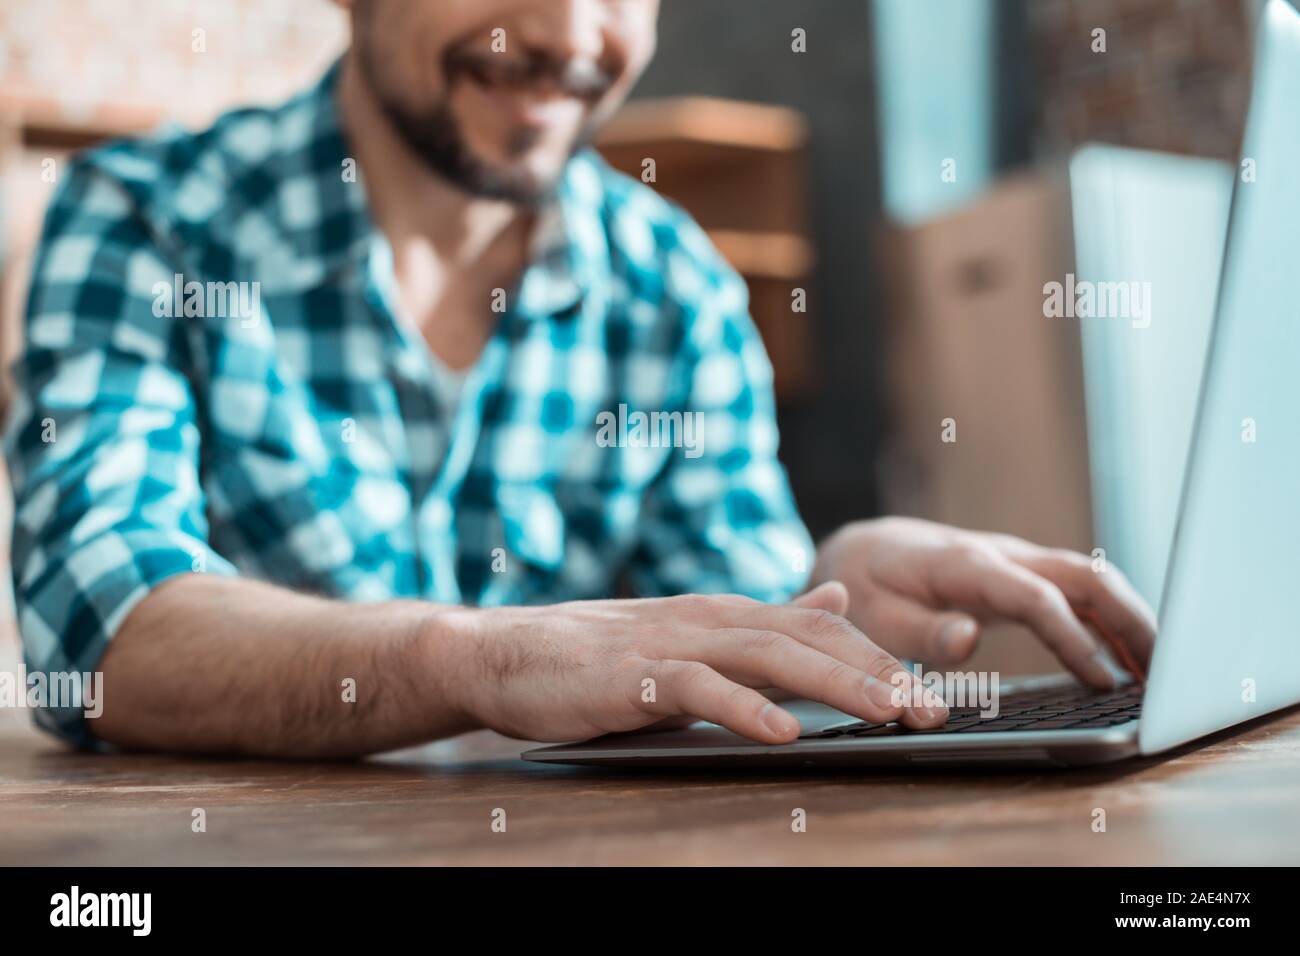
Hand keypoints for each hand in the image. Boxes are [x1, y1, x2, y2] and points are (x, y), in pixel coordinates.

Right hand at [447, 584, 948, 743]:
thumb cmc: (600, 654)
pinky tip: (782, 731)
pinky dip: (743, 707)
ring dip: (833, 684)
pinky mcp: (632, 675)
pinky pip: (698, 689)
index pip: (819, 631)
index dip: (878, 659)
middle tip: (933, 709)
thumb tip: (835, 604)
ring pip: (768, 656)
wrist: (505, 650)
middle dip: (876, 672)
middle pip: (808, 640)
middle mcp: (709, 619)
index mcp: (727, 613)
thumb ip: (765, 624)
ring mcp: (671, 643)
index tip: (931, 693)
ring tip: (887, 712)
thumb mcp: (693, 635)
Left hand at [810, 517, 1156, 687]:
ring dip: (1130, 619)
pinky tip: (1128, 659)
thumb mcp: (874, 617)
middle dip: (1130, 618)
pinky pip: (1075, 592)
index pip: (1034, 595)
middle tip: (1166, 673)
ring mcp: (1014, 562)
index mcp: (964, 564)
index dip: (1073, 637)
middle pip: (1083, 575)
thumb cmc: (864, 590)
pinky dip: (1108, 620)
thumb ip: (921, 631)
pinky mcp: (1019, 577)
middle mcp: (999, 555)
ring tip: (1161, 673)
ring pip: (1089, 579)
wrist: (859, 553)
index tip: (1103, 681)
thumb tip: (971, 639)